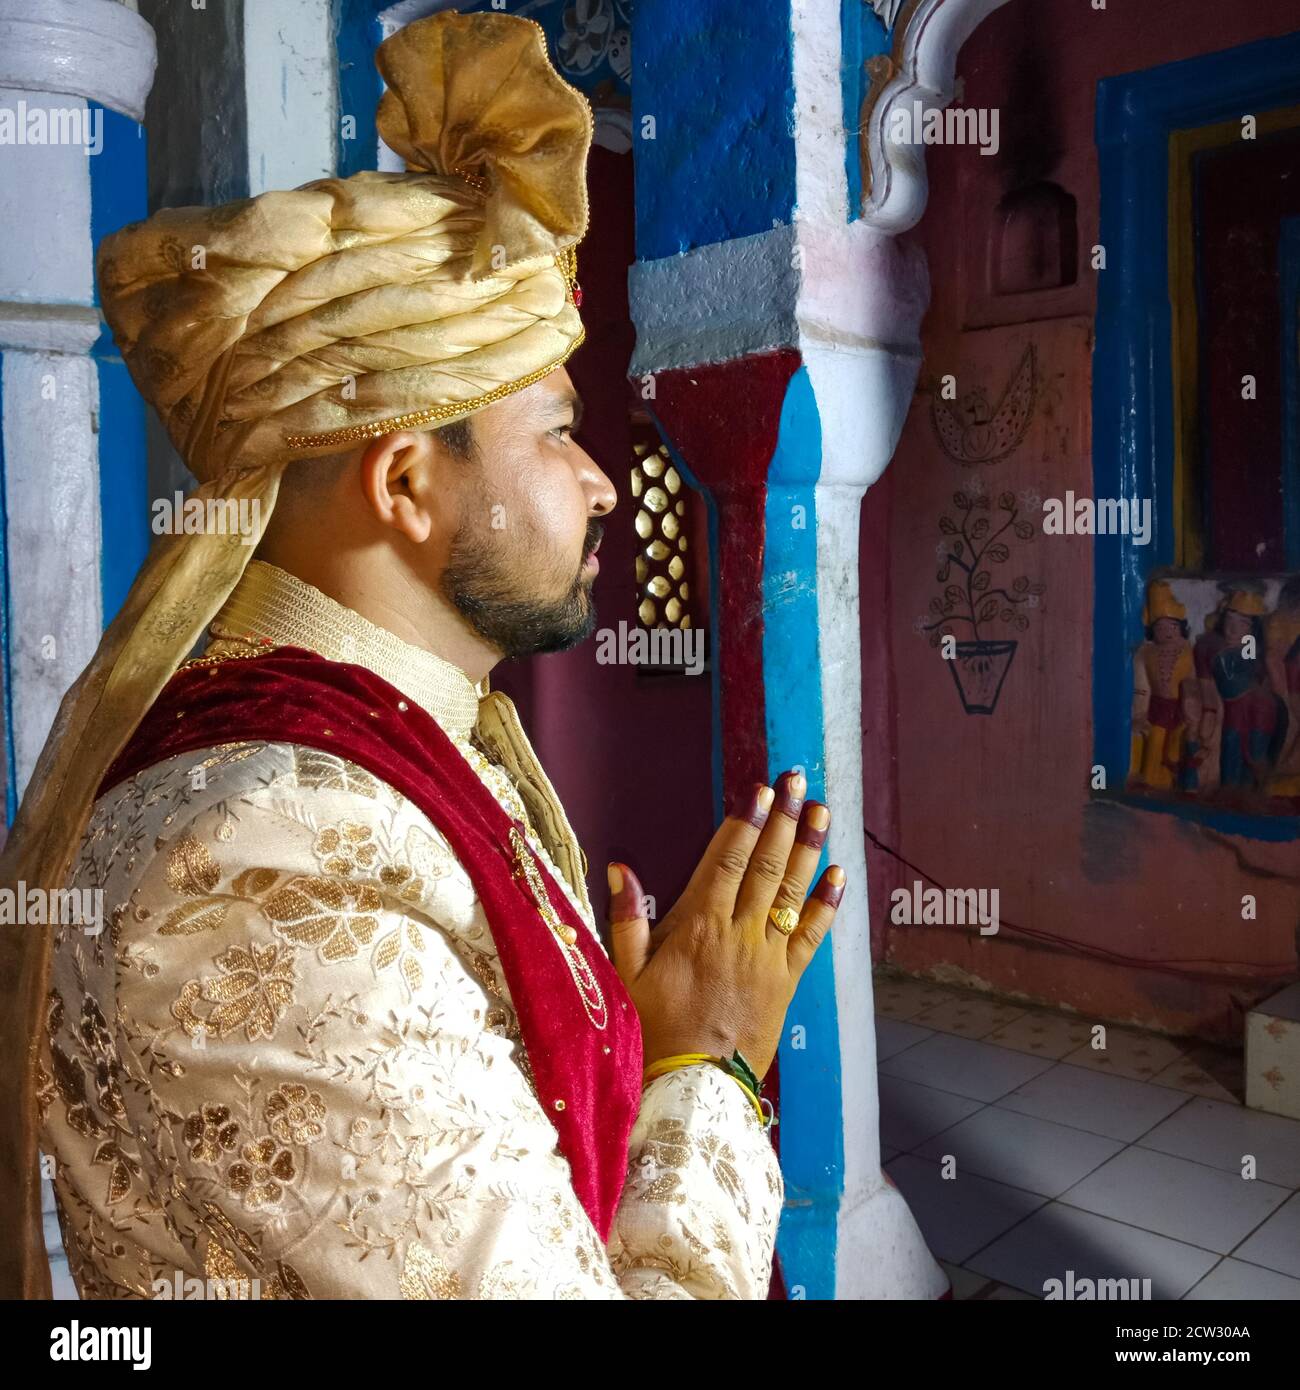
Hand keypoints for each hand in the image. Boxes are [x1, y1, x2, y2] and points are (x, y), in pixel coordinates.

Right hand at [607, 771, 843, 1078]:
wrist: (695, 1088)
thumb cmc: (653, 1029)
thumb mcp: (625, 975)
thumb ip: (626, 919)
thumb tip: (620, 867)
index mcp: (699, 927)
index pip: (727, 861)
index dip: (745, 823)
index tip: (760, 791)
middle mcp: (740, 934)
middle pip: (767, 866)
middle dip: (784, 821)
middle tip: (798, 782)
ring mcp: (768, 956)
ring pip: (792, 893)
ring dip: (809, 849)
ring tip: (822, 811)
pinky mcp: (788, 980)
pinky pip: (812, 936)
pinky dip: (827, 904)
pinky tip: (840, 874)